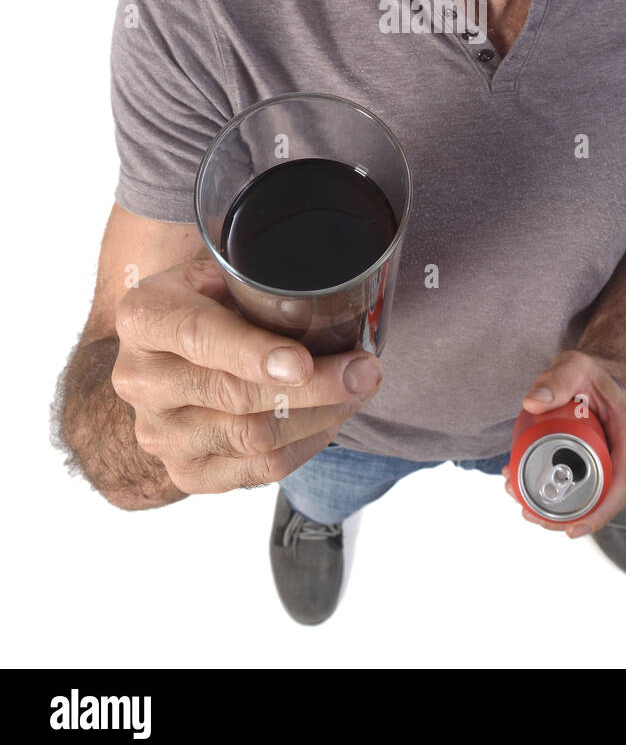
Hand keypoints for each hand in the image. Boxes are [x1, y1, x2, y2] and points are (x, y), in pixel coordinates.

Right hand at [112, 247, 383, 493]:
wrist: (163, 356)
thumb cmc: (204, 301)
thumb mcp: (214, 271)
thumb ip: (252, 281)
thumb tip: (319, 304)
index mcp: (145, 316)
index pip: (199, 337)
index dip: (253, 353)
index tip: (303, 362)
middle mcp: (140, 380)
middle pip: (235, 396)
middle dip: (314, 387)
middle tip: (365, 370)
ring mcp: (160, 434)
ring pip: (253, 439)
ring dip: (320, 417)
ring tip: (360, 389)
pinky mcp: (186, 474)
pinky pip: (259, 471)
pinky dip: (307, 445)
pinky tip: (332, 418)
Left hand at [501, 349, 625, 538]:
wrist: (600, 372)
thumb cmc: (590, 372)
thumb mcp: (573, 367)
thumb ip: (555, 380)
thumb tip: (532, 403)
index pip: (624, 483)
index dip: (601, 511)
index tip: (573, 528)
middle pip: (608, 499)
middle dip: (570, 516)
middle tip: (530, 515)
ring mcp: (620, 462)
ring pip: (597, 498)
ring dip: (562, 511)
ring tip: (524, 508)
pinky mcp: (605, 466)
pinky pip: (590, 489)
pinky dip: (564, 498)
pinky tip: (530, 496)